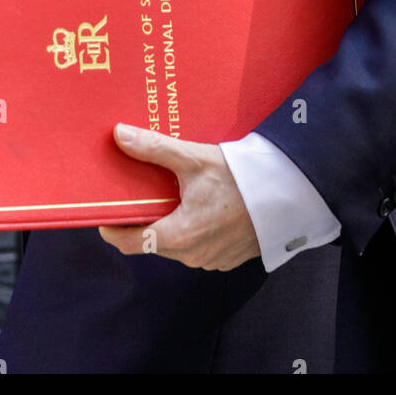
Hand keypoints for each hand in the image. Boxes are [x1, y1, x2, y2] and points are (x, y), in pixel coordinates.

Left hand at [98, 123, 260, 270]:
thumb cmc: (242, 178)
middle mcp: (193, 255)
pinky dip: (192, 227)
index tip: (104, 209)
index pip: (128, 244)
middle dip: (142, 217)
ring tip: (169, 192)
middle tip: (139, 190)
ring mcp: (212, 260)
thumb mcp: (194, 158)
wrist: (291, 194)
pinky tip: (198, 203)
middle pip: (151, 241)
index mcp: (180, 236)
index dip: (112, 227)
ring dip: (169, 222)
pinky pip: (198, 246)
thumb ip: (154, 148)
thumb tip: (119, 135)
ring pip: (175, 244)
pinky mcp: (228, 257)